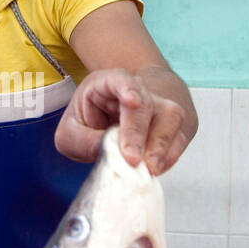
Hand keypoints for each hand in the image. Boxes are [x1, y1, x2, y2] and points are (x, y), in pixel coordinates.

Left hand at [55, 68, 188, 175]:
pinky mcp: (171, 126)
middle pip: (146, 103)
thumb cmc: (87, 124)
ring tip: (149, 167)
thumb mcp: (70, 134)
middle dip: (139, 132)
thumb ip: (84, 141)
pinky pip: (178, 136)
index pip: (120, 79)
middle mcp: (136, 91)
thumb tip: (109, 153)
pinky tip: (156, 168)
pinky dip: (170, 154)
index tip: (132, 101)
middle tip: (132, 159)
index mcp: (107, 84)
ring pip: (170, 116)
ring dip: (161, 144)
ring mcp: (157, 107)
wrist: (107, 123)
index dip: (128, 88)